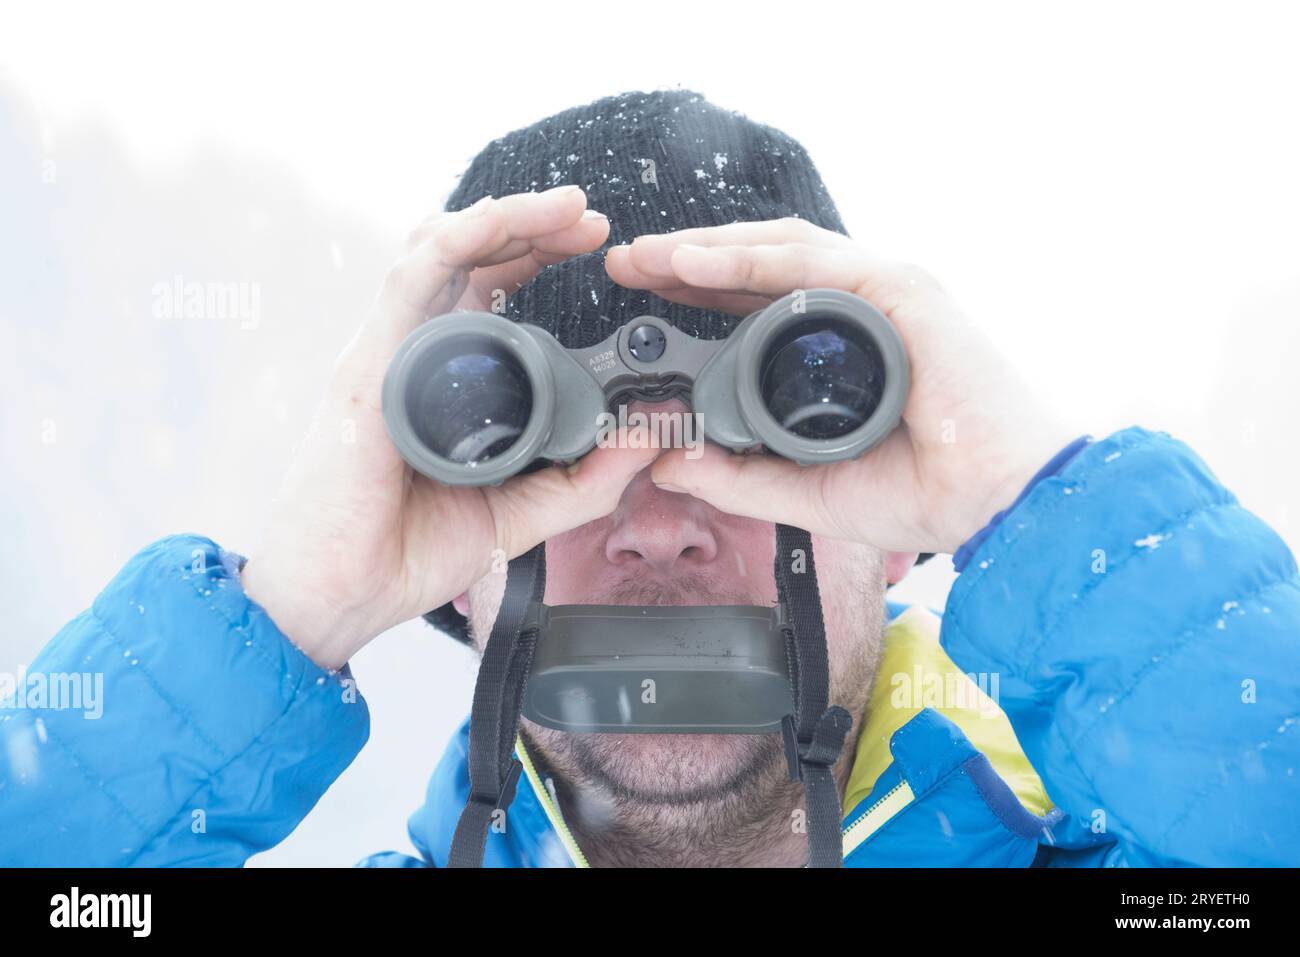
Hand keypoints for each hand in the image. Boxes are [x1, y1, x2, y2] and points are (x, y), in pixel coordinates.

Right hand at [243, 187, 659, 669]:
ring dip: (504, 215)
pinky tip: (495, 220)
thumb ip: (583, 482)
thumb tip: (647, 441)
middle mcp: (413, 354)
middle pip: (470, 256)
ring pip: (438, 250)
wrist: (342, 598)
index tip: (599, 246)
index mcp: (445, 378)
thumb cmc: (408, 553)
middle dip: (532, 223)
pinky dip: (453, 242)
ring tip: (565, 207)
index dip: (539, 254)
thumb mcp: (520, 514)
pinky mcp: (365, 368)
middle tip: (592, 217)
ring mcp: (387, 354)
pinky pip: (407, 283)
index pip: (489, 289)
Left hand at [605, 218, 1076, 555]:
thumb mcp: (808, 490)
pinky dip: (748, 259)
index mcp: (840, 347)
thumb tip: (670, 462)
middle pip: (759, 266)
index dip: (696, 295)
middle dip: (688, 261)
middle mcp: (858, 310)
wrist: (997, 503)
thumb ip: (739, 477)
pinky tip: (695, 263)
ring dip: (706, 250)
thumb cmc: (926, 493)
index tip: (642, 298)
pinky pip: (812, 263)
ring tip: (649, 258)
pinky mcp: (899, 288)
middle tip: (627, 265)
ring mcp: (880, 292)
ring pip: (779, 250)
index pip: (756, 304)